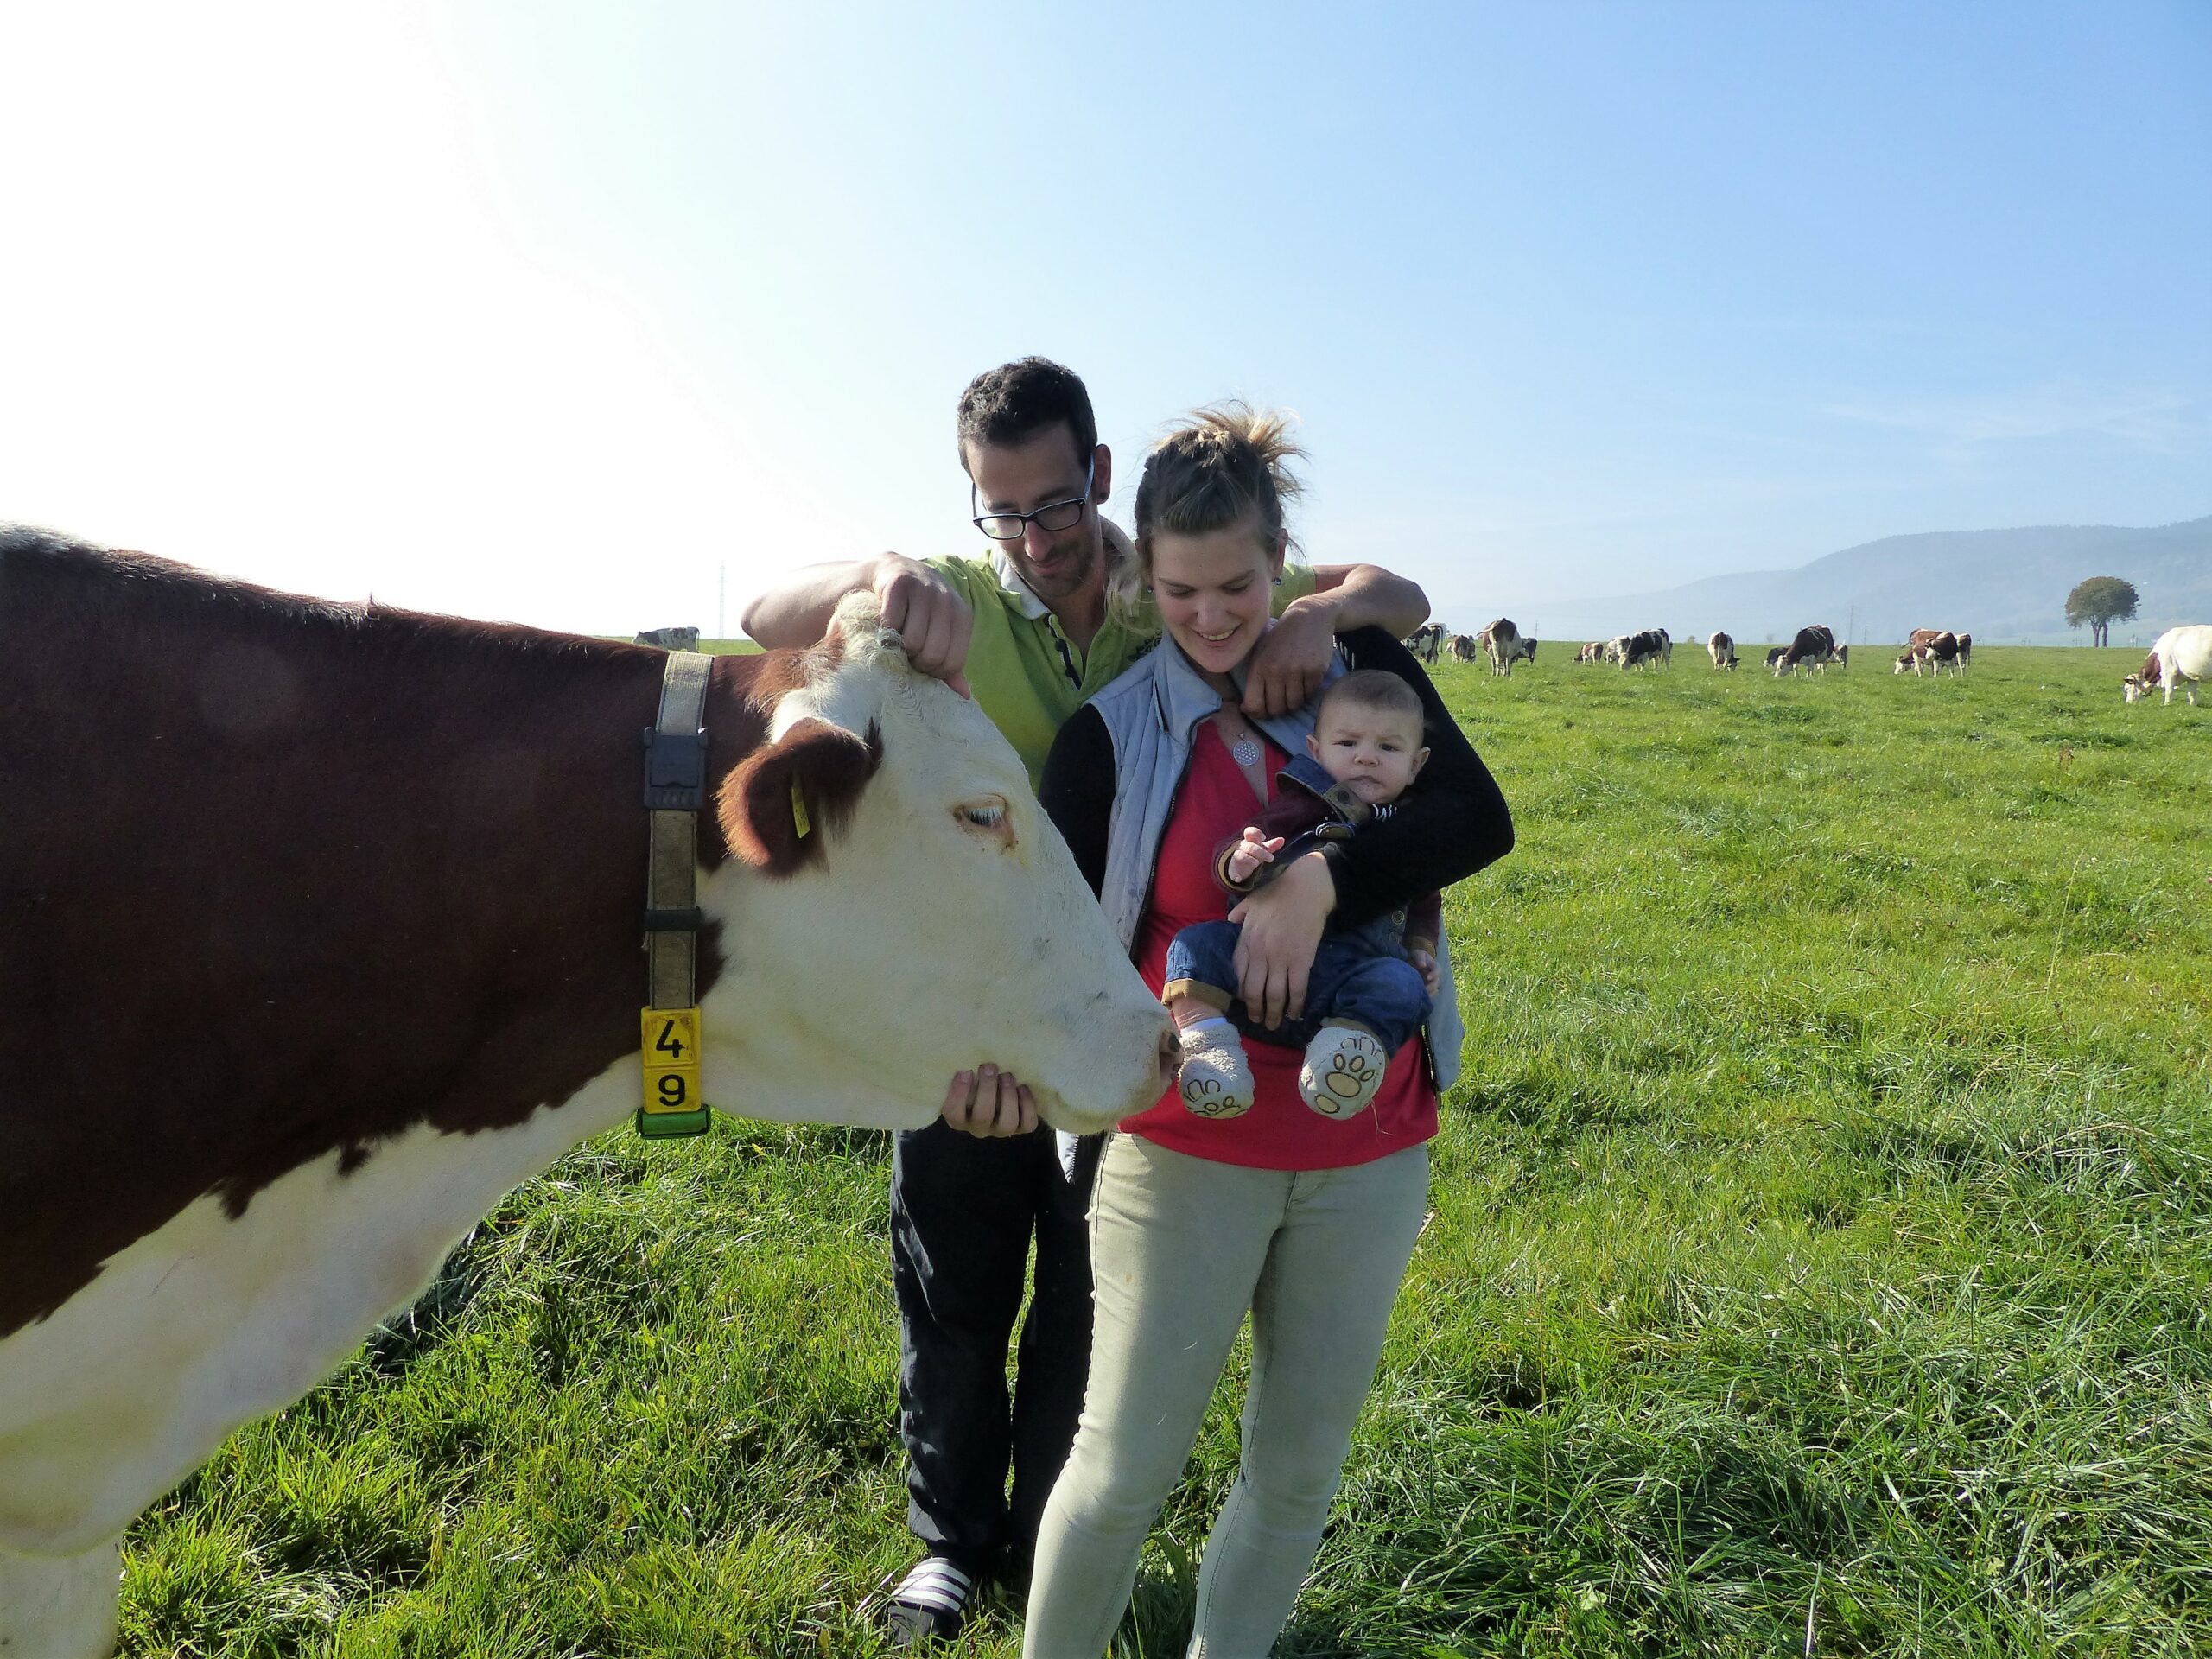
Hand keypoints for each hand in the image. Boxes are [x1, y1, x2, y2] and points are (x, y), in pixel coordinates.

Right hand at [873, 556, 973, 696]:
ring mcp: (924, 588)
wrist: (890, 573)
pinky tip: (882, 628)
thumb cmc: (916, 613)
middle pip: (933, 653)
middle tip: (905, 654)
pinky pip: (892, 623)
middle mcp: (947, 599)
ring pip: (912, 640)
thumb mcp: (937, 635)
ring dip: (898, 649)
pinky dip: (884, 632)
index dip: (933, 672)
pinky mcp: (898, 583)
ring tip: (894, 642)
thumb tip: (963, 696)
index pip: (953, 662)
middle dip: (915, 662)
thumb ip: (950, 665)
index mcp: (962, 615)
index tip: (919, 663)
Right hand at [939, 1065, 1036, 1136]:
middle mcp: (978, 1127)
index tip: (965, 1071)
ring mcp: (1000, 1129)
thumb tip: (959, 1051)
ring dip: (1008, 1097)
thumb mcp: (964, 1078)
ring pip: (1006, 1125)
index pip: (953, 1113)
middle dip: (987, 1089)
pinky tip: (1022, 1087)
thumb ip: (962, 1071)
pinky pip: (1027, 1124)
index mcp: (959, 1116)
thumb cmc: (974, 1081)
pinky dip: (1027, 1105)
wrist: (996, 1091)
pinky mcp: (1020, 1128)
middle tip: (990, 1067)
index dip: (958, 1094)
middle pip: (982, 1117)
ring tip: (1007, 1076)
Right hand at [1224, 828, 1283, 883]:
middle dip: (1261, 852)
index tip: (1263, 838)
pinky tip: (1239, 878)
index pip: (1250, 832)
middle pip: (1250, 846)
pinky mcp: (1234, 871)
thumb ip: (1272, 845)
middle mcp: (1242, 848)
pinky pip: (1233, 873)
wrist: (1240, 867)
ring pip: (1240, 856)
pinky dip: (1236, 876)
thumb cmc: (1254, 855)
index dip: (1256, 833)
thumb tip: (1282, 839)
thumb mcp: (1263, 849)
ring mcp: (1236, 859)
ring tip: (1256, 863)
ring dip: (1248, 859)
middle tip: (1271, 858)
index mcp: (1249, 841)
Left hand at [1227, 851, 1332, 1027]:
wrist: (1307, 887)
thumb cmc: (1279, 892)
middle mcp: (1260, 952)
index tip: (1241, 1002)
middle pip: (1253, 990)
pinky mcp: (1302, 960)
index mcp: (1246, 939)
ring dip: (1273, 1013)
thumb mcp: (1251, 901)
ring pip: (1274, 995)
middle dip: (1254, 1009)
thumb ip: (1237, 915)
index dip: (1239, 992)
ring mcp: (1281, 958)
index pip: (1237, 973)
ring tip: (1273, 1024)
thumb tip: (1228, 923)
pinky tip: (1295, 1015)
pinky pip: (1297, 989)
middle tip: (1257, 1020)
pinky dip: (1296, 1005)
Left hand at [1239, 599, 1338, 717]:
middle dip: (1277, 709)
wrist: (1310, 617)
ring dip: (1293, 702)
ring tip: (1292, 690)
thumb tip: (1246, 710)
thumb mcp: (1260, 653)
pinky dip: (1307, 692)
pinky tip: (1304, 680)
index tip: (1262, 711)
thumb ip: (1252, 681)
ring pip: (1294, 704)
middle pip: (1276, 709)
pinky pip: (1310, 695)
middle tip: (1280, 700)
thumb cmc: (1280, 638)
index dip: (1258, 714)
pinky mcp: (1316, 671)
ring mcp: (1297, 671)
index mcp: (1258, 667)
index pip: (1254, 705)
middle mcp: (1276, 670)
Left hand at [1408, 948, 1440, 996]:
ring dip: (1428, 994)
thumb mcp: (1417, 954)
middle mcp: (1435, 976)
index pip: (1438, 970)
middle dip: (1431, 987)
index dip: (1434, 974)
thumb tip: (1422, 965)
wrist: (1413, 961)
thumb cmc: (1416, 956)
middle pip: (1437, 983)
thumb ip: (1420, 958)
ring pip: (1434, 991)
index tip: (1428, 977)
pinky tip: (1418, 999)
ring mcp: (1431, 983)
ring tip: (1420, 996)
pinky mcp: (1427, 989)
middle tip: (1424, 990)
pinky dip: (1424, 998)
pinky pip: (1428, 996)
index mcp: (1434, 966)